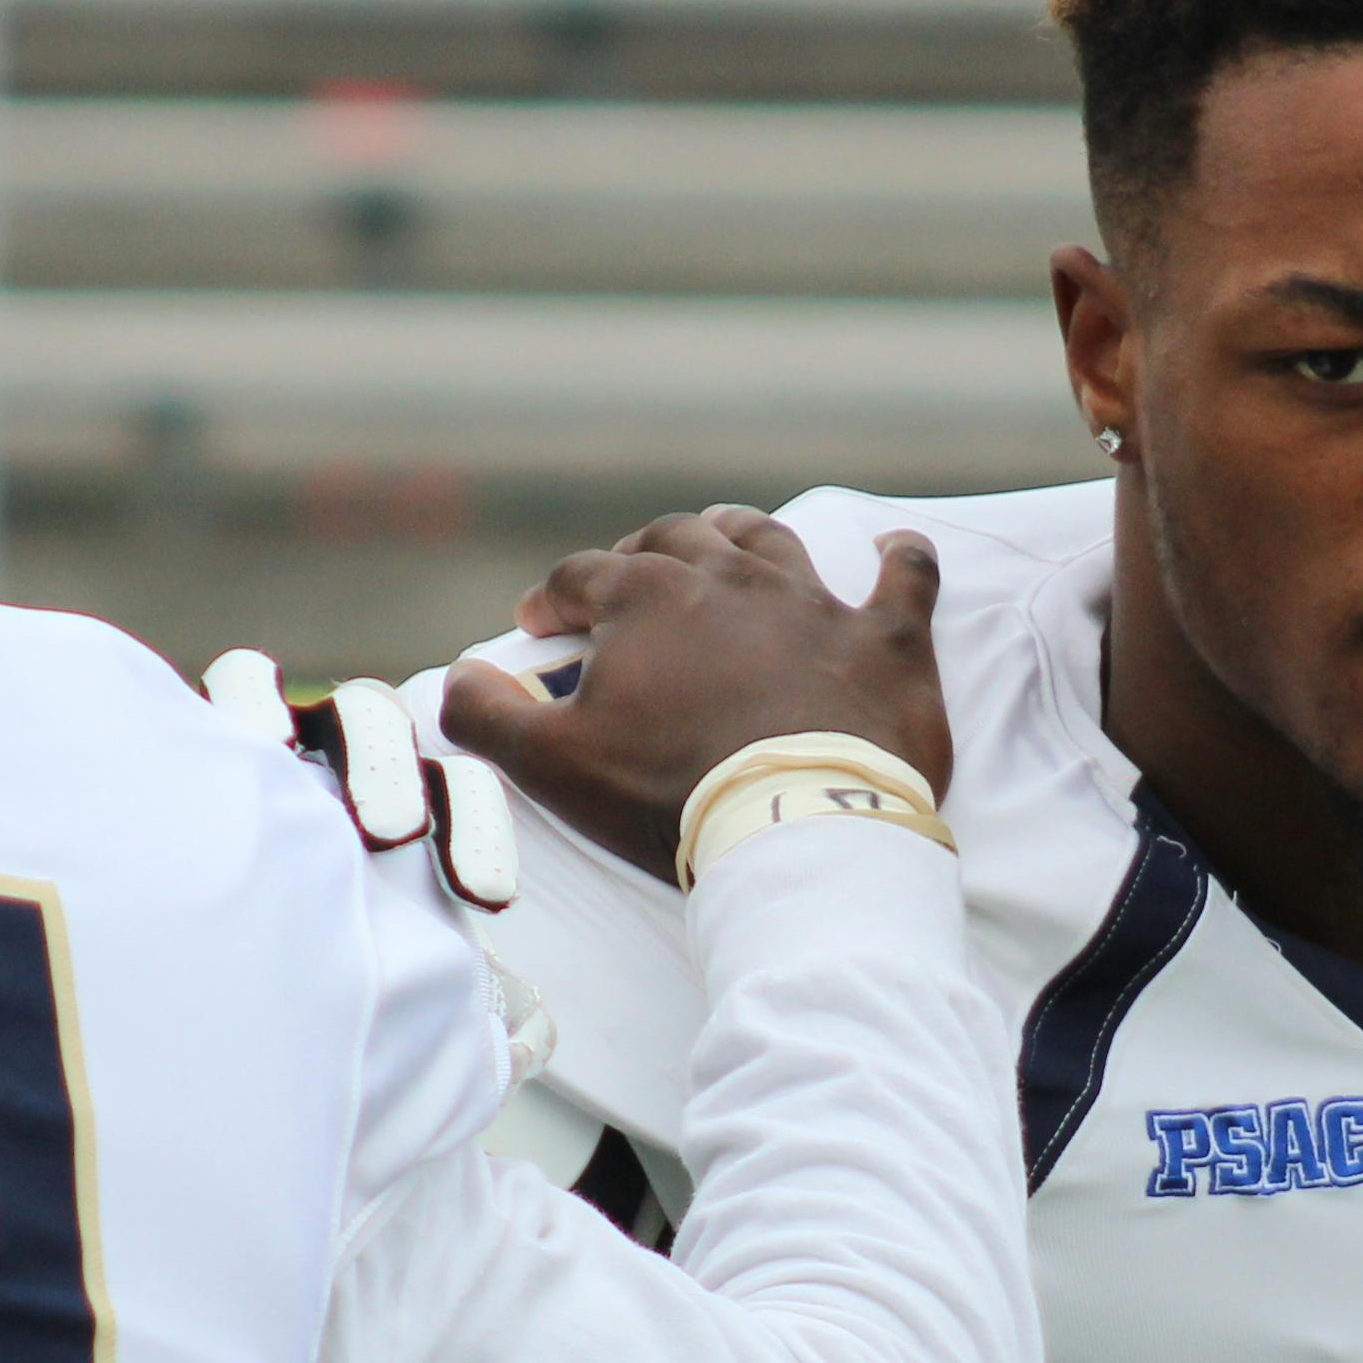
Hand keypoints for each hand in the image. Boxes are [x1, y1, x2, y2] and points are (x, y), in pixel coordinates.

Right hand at [443, 507, 946, 881]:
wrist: (798, 827)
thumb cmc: (671, 794)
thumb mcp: (554, 765)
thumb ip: (489, 716)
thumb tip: (455, 680)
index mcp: (646, 597)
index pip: (582, 577)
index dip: (554, 599)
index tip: (542, 626)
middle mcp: (730, 578)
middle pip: (674, 539)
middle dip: (641, 552)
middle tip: (630, 585)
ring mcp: (814, 602)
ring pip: (770, 540)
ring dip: (741, 535)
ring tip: (727, 541)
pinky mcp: (886, 641)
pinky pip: (906, 579)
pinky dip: (903, 560)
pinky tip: (901, 548)